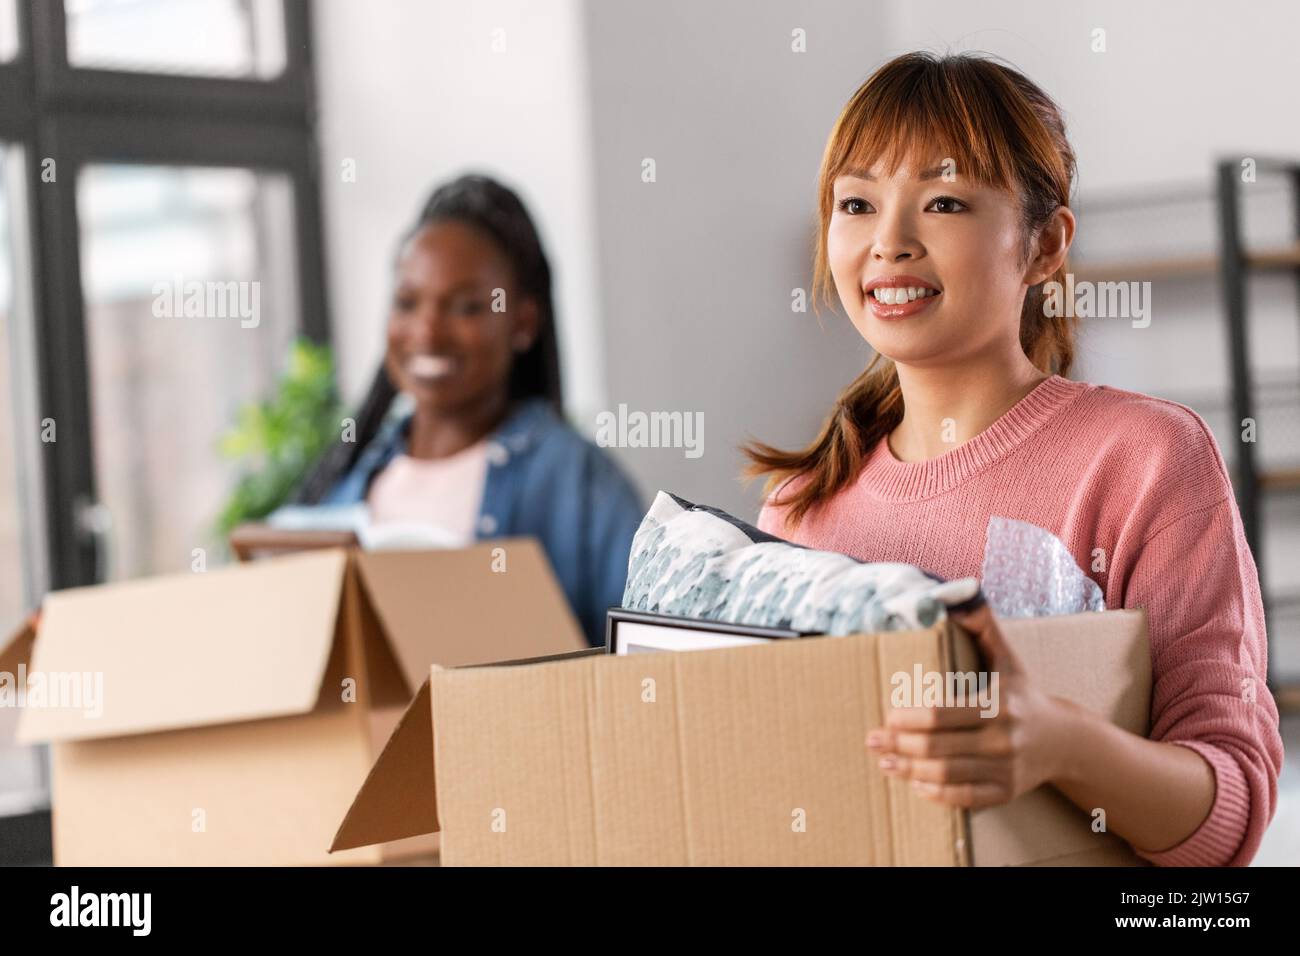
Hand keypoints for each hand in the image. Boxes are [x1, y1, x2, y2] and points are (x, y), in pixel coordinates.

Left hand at [865, 601, 1074, 807]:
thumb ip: (983, 624)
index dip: (910, 719)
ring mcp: (1006, 770)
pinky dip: (936, 794)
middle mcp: (1004, 740)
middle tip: (872, 740)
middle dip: (900, 745)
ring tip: (884, 762)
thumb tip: (961, 591)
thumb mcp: (1007, 656)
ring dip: (909, 770)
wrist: (1065, 740)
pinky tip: (914, 784)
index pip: (943, 715)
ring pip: (947, 776)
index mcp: (999, 704)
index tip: (888, 716)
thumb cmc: (1022, 693)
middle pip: (939, 748)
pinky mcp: (1006, 792)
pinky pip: (965, 799)